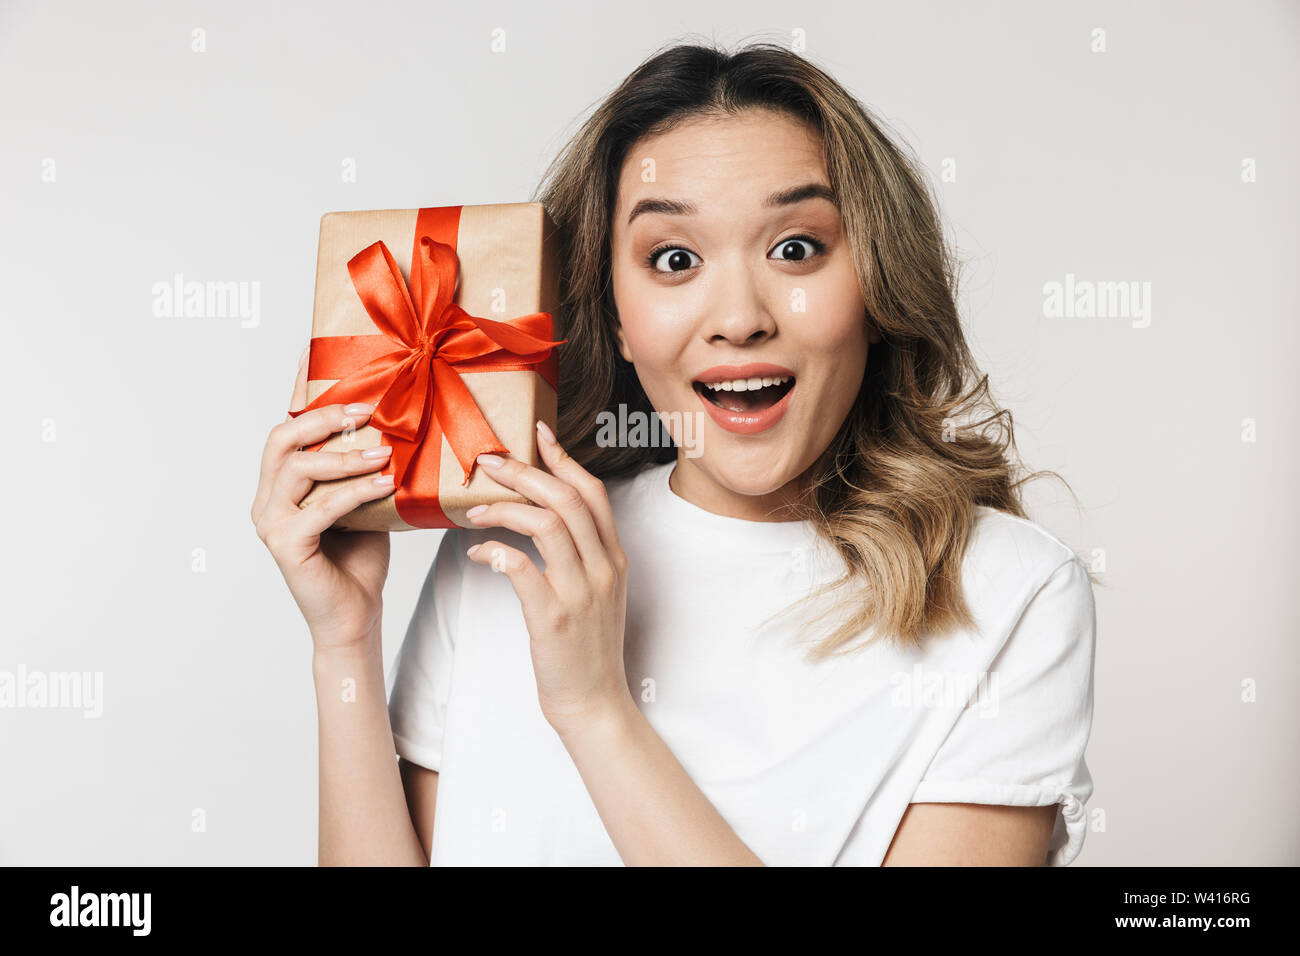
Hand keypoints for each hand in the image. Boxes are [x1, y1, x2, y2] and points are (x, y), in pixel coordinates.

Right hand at [250, 348, 397, 649]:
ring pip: (298, 469)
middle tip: (365, 411)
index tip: (315, 356)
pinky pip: (320, 508)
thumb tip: (393, 425)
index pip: (286, 427)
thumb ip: (363, 467)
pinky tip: (384, 484)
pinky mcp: (286, 546)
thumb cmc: (360, 558)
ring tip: (383, 452)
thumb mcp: (366, 500)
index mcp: (282, 483)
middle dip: (324, 418)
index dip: (300, 393)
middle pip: (282, 439)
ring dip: (345, 456)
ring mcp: (271, 522)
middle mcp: (267, 498)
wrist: (355, 615)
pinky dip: (354, 492)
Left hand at [465, 421, 631, 736]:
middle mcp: (603, 569)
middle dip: (525, 472)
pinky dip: (495, 552)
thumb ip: (580, 555)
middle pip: (567, 499)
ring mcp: (581, 593)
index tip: (537, 433)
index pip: (593, 493)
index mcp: (615, 558)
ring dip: (506, 508)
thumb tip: (539, 517)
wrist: (594, 704)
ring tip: (475, 509)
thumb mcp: (597, 593)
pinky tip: (477, 554)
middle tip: (490, 462)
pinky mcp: (553, 619)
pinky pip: (522, 569)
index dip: (564, 458)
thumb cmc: (586, 648)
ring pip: (547, 525)